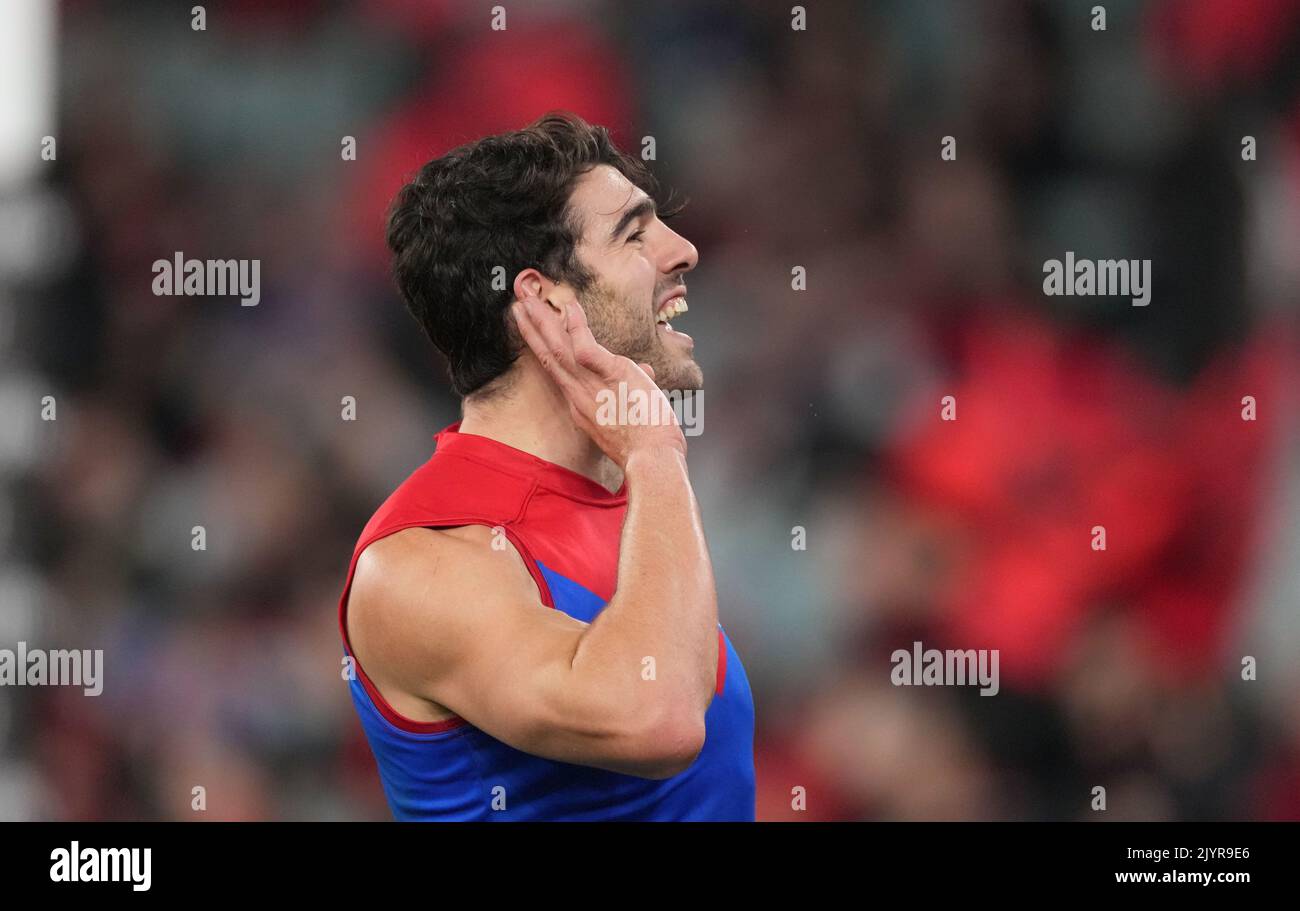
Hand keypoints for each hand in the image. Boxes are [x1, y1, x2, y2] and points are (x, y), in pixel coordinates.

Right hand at [511, 292, 686, 467]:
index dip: (543, 349)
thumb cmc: (647, 443)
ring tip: (527, 300)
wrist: (652, 457)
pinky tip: (569, 305)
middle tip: (518, 305)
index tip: (534, 334)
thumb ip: (634, 388)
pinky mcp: (610, 375)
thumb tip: (645, 372)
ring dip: (542, 321)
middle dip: (532, 329)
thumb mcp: (633, 412)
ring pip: (558, 348)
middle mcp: (579, 394)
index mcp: (582, 405)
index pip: (558, 371)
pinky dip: (576, 325)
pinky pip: (585, 346)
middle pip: (549, 356)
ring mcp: (591, 385)